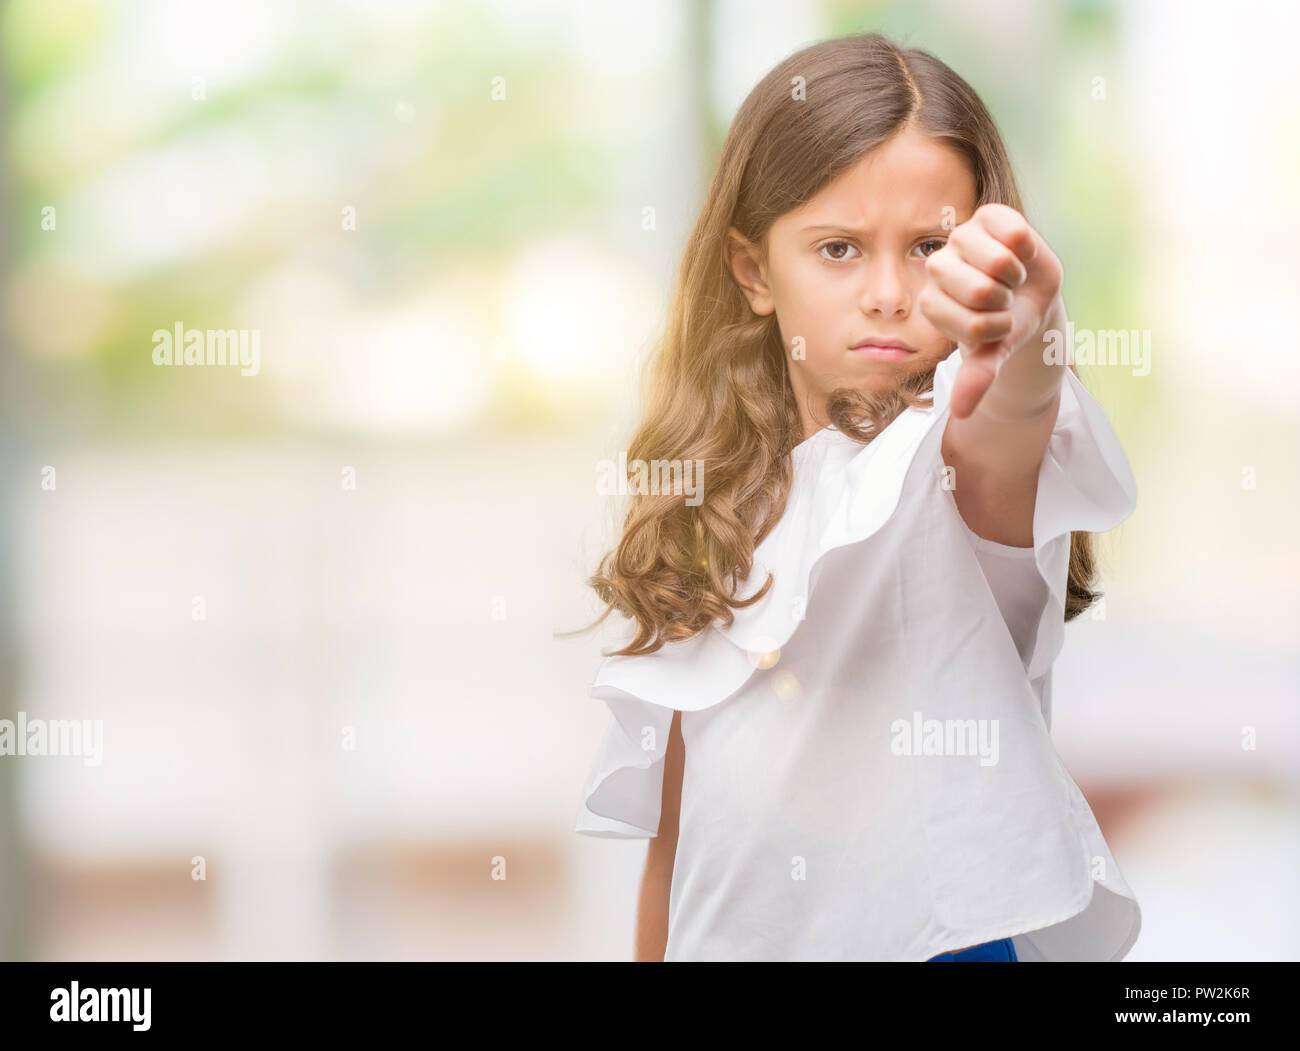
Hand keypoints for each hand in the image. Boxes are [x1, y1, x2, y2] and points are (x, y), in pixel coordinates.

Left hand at [919, 203, 1064, 419]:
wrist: (1028, 293)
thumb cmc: (1004, 324)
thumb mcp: (993, 352)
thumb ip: (978, 377)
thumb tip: (961, 412)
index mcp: (931, 303)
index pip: (971, 325)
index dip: (996, 329)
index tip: (994, 325)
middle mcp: (937, 267)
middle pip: (982, 292)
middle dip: (1006, 303)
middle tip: (1003, 300)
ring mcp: (960, 238)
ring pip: (998, 262)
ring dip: (1016, 277)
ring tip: (1009, 278)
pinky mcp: (987, 215)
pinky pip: (1015, 232)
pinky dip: (1027, 249)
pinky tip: (1019, 253)